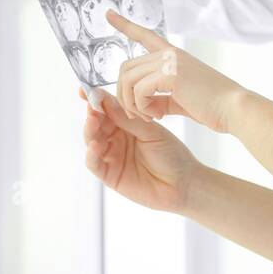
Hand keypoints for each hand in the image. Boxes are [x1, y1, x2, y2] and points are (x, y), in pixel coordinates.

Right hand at [80, 86, 200, 213]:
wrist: (185, 183)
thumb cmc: (172, 154)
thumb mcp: (151, 131)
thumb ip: (127, 118)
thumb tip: (104, 99)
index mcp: (126, 125)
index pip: (107, 110)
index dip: (96, 100)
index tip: (87, 90)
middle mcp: (116, 139)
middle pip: (96, 124)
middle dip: (92, 114)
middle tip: (91, 105)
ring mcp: (112, 157)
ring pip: (92, 141)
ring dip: (89, 131)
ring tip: (92, 121)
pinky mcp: (110, 176)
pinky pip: (95, 164)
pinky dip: (91, 155)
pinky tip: (94, 145)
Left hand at [106, 10, 249, 134]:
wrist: (234, 109)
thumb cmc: (213, 106)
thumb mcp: (181, 99)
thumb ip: (161, 98)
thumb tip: (144, 105)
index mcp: (173, 55)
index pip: (144, 35)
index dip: (124, 24)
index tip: (108, 13)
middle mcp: (169, 53)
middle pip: (126, 67)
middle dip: (124, 95)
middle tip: (139, 115)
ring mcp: (170, 61)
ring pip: (128, 79)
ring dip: (131, 104)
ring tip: (149, 117)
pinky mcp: (171, 73)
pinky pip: (139, 90)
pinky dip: (142, 108)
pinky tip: (158, 116)